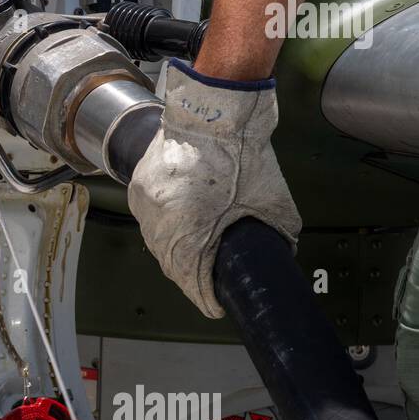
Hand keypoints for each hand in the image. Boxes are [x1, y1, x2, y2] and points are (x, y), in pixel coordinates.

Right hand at [127, 59, 301, 318]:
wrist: (212, 113)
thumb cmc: (240, 153)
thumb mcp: (270, 201)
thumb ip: (275, 232)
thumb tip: (280, 252)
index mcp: (189, 228)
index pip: (190, 278)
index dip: (204, 297)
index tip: (214, 305)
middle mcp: (160, 219)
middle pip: (171, 263)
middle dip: (191, 277)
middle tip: (207, 284)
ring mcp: (145, 202)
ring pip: (156, 242)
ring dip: (175, 253)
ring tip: (194, 256)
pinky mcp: (138, 186)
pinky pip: (149, 218)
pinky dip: (164, 228)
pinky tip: (178, 228)